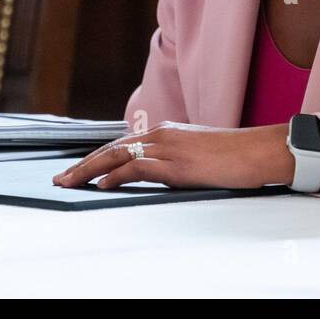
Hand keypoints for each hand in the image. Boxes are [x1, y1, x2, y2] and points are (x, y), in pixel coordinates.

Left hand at [52, 122, 292, 190]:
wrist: (260, 151)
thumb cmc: (236, 157)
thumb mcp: (199, 155)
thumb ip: (176, 160)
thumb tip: (161, 175)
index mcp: (167, 131)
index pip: (121, 143)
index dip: (96, 157)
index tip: (77, 170)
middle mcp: (162, 134)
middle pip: (111, 147)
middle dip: (82, 164)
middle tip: (60, 180)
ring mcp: (167, 148)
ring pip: (116, 156)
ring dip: (87, 171)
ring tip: (67, 184)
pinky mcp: (175, 164)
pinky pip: (136, 168)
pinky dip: (114, 176)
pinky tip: (100, 186)